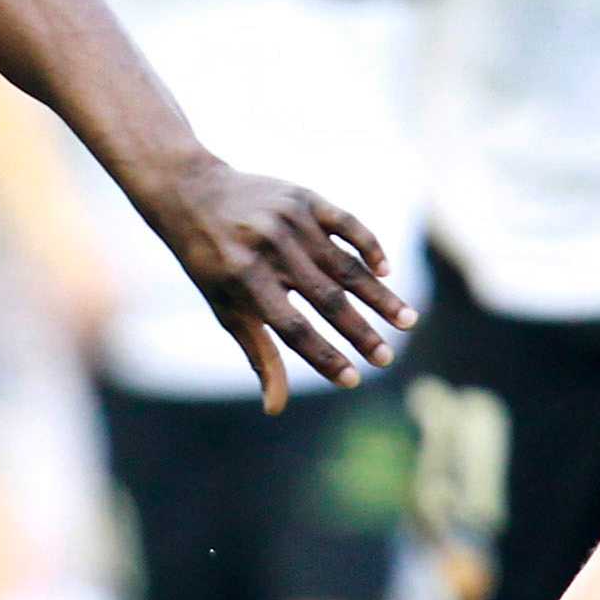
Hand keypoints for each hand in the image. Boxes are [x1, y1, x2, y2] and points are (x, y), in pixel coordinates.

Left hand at [150, 157, 413, 412]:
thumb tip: (274, 408)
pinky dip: (369, 247)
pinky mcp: (304, 198)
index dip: (323, 356)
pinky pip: (347, 223)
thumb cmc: (208, 262)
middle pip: (326, 299)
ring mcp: (291, 222)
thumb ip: (258, 353)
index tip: (352, 379)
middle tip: (386, 358)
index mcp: (245, 281)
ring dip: (379, 296)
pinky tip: (386, 273)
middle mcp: (271, 250)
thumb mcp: (224, 307)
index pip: (293, 328)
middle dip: (360, 332)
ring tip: (408, 320)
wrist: (192, 192)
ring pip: (345, 265)